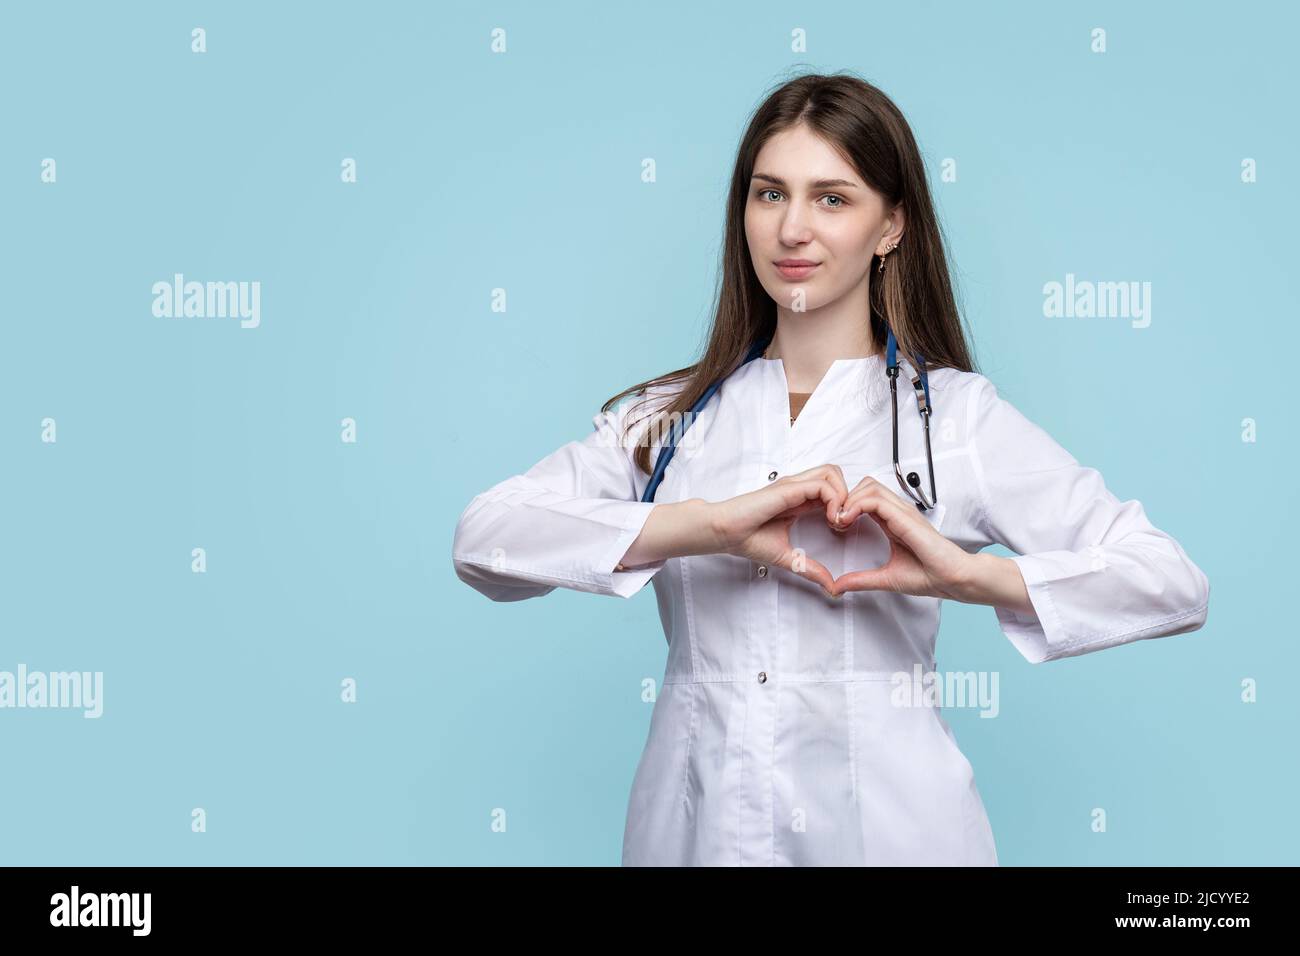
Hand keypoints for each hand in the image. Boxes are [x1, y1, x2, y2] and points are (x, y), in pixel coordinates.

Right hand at [709, 465, 850, 597]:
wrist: (725, 533)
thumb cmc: (747, 539)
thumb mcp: (788, 557)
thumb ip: (810, 569)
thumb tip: (830, 587)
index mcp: (798, 501)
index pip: (831, 489)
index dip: (844, 504)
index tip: (841, 528)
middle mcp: (798, 489)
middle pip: (835, 474)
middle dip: (848, 495)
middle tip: (843, 520)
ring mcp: (793, 486)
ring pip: (832, 473)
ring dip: (843, 495)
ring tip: (837, 519)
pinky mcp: (789, 488)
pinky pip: (823, 484)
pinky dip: (834, 499)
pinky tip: (830, 519)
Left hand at [829, 476, 973, 599]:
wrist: (953, 579)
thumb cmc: (929, 576)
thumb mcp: (885, 578)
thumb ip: (861, 580)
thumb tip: (837, 586)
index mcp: (893, 522)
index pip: (866, 498)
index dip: (846, 506)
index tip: (835, 526)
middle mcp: (898, 513)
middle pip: (866, 486)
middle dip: (845, 498)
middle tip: (835, 520)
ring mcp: (903, 512)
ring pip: (869, 487)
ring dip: (849, 499)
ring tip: (839, 520)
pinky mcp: (905, 517)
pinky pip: (876, 500)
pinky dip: (857, 505)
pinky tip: (847, 520)